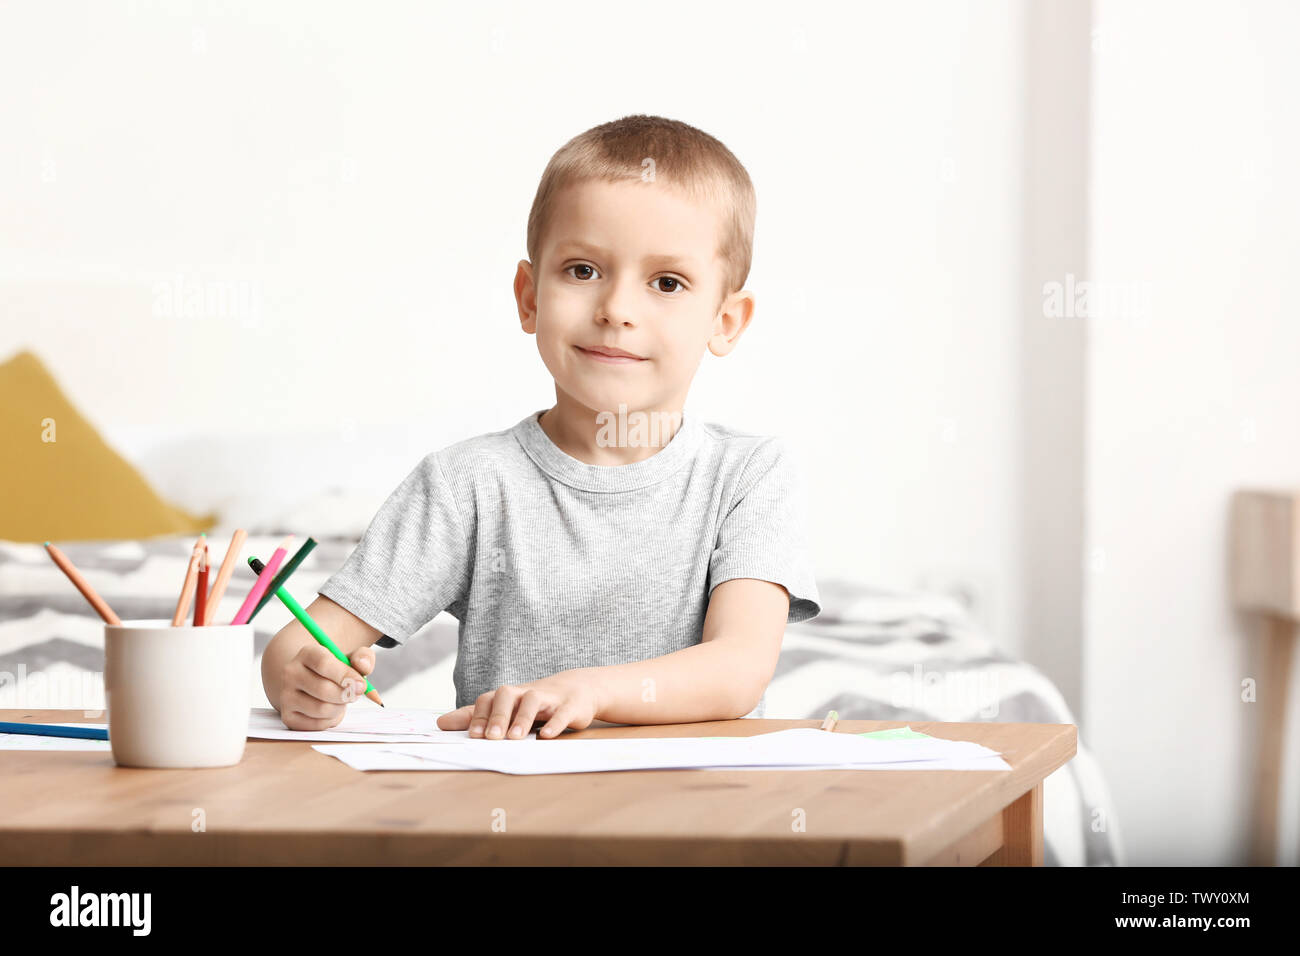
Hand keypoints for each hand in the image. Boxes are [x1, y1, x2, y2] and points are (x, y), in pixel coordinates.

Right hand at [277, 644, 375, 730]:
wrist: (312, 683)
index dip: (346, 676)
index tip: (362, 685)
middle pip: (323, 689)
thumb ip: (363, 658)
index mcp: (307, 653)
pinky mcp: (288, 716)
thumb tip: (363, 666)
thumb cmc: (336, 671)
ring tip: (342, 701)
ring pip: (321, 709)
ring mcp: (286, 695)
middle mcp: (291, 673)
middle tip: (355, 695)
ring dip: (339, 708)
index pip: (324, 664)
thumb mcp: (350, 659)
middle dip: (346, 695)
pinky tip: (331, 710)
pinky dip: (331, 720)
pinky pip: (317, 724)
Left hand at [436, 669, 602, 738]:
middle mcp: (525, 692)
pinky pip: (562, 712)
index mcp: (508, 695)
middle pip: (506, 695)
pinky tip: (546, 736)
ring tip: (515, 738)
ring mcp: (549, 697)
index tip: (472, 737)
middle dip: (498, 717)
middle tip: (491, 738)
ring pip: (533, 701)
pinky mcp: (570, 706)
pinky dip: (554, 723)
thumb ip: (474, 717)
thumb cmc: (534, 703)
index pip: (487, 700)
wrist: (577, 689)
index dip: (479, 717)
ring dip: (522, 718)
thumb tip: (440, 723)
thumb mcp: (505, 709)